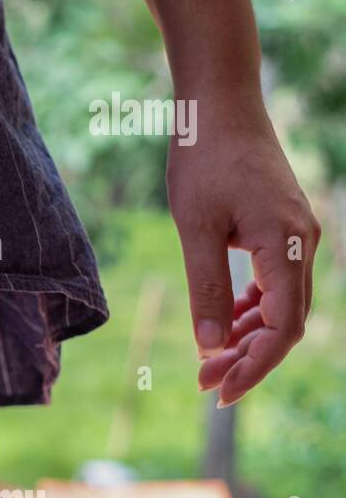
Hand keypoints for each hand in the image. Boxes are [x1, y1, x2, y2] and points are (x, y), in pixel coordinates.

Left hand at [166, 89, 319, 406]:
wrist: (219, 105)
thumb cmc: (203, 159)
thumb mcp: (194, 227)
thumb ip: (205, 286)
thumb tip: (209, 345)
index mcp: (287, 247)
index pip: (283, 329)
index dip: (254, 366)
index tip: (218, 392)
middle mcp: (303, 245)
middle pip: (286, 324)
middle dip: (247, 358)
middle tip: (203, 383)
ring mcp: (297, 236)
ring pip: (281, 306)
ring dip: (247, 336)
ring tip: (207, 359)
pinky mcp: (283, 229)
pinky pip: (274, 283)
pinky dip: (249, 308)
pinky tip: (220, 322)